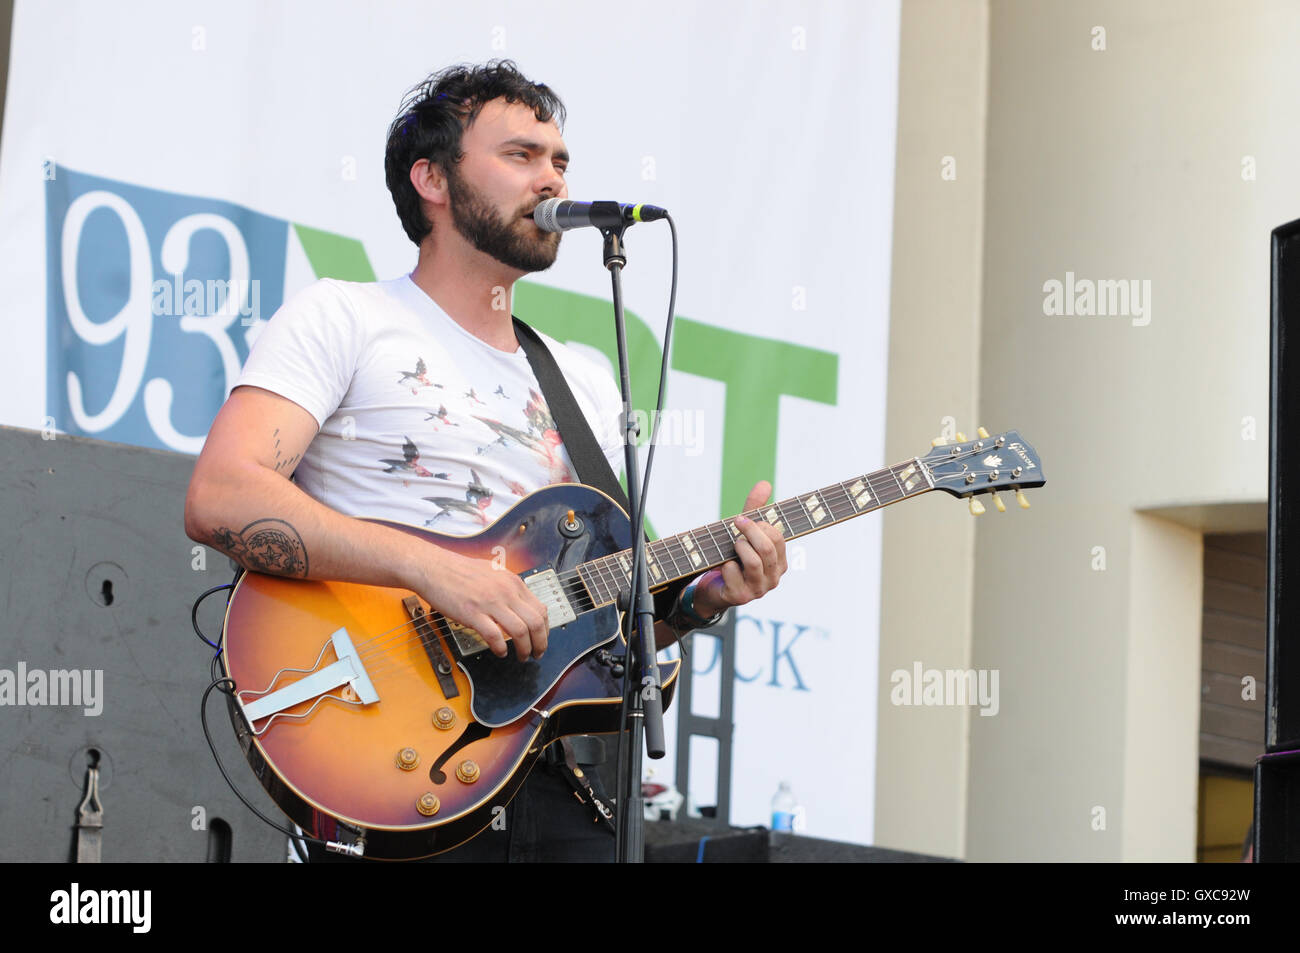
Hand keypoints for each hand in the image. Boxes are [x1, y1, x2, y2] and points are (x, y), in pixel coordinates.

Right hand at [413, 548, 548, 660]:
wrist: (433, 567)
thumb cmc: (458, 570)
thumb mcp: (493, 573)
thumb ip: (508, 588)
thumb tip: (519, 604)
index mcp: (512, 582)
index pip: (541, 609)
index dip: (545, 629)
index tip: (541, 638)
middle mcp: (506, 592)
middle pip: (536, 622)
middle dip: (540, 643)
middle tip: (537, 653)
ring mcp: (490, 603)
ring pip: (520, 631)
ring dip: (525, 649)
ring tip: (521, 656)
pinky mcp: (473, 614)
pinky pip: (495, 636)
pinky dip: (501, 649)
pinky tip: (500, 652)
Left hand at [692, 480, 787, 617]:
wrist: (714, 589)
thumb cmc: (733, 558)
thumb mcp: (743, 533)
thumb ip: (754, 510)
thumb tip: (765, 483)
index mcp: (779, 562)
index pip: (778, 538)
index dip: (760, 525)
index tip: (742, 518)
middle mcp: (773, 578)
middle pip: (767, 549)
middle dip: (750, 531)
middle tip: (735, 522)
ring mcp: (758, 590)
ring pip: (754, 562)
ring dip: (739, 547)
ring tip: (732, 544)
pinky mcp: (740, 597)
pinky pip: (734, 574)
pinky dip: (725, 564)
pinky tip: (722, 565)